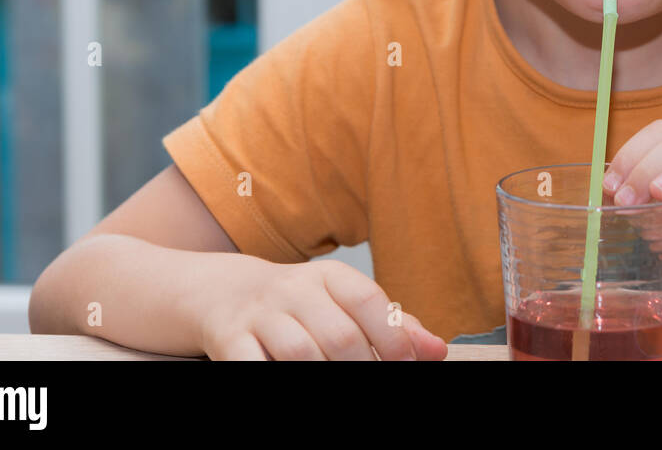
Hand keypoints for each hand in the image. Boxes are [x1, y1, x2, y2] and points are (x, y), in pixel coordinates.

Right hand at [196, 255, 447, 359]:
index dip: (393, 337)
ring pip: (299, 351)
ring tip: (338, 385)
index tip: (407, 365)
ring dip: (323, 375)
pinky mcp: (229, 337)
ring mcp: (260, 313)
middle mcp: (294, 288)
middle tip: (372, 382)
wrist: (225, 292)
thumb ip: (390, 325)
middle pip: (339, 333)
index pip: (368, 300)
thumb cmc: (300, 305)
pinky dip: (274, 374)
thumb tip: (436, 350)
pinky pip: (253, 364)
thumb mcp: (342, 302)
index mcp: (329, 276)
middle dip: (363, 367)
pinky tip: (294, 382)